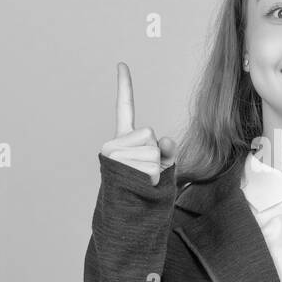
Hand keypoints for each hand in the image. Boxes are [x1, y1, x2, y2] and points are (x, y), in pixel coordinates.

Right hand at [100, 62, 175, 185]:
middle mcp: (113, 143)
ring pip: (152, 153)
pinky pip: (150, 166)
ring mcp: (114, 155)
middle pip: (150, 135)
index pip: (125, 107)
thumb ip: (167, 151)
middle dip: (156, 156)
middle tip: (144, 174)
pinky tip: (140, 186)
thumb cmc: (145, 191)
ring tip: (141, 182)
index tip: (122, 64)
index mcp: (123, 138)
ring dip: (154, 170)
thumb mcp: (162, 167)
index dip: (125, 85)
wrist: (129, 217)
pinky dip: (152, 179)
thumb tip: (166, 140)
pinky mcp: (119, 167)